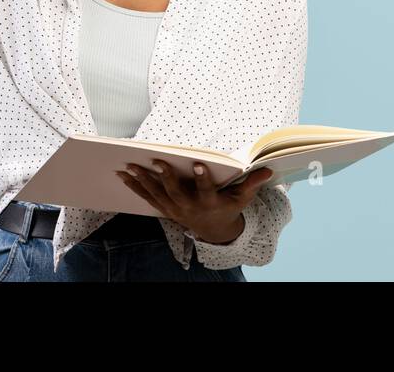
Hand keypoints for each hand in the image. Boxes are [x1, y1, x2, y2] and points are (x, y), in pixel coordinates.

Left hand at [116, 160, 273, 243]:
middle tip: (156, 161)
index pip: (206, 190)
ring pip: (157, 195)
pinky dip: (136, 187)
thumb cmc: (228, 208)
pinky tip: (124, 176)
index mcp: (209, 203)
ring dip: (143, 181)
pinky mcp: (165, 209)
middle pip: (175, 192)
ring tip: (129, 166)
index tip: (199, 164)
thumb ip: (252, 183)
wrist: (213, 231)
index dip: (203, 178)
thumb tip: (268, 169)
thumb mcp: (241, 198)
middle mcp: (189, 208)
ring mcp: (175, 210)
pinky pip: (148, 198)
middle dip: (166, 177)